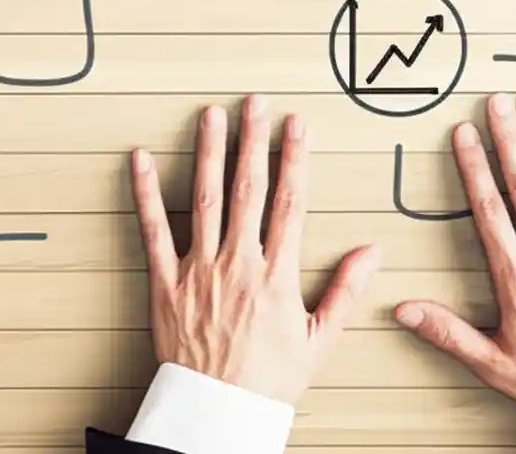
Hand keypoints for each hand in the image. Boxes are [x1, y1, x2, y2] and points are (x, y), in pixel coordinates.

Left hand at [130, 94, 381, 403]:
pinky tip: (143, 160)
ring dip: (209, 152)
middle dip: (254, 141)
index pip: (290, 203)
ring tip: (212, 115)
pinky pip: (153, 231)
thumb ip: (347, 290)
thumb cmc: (268, 381)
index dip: (295, 159)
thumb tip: (372, 251)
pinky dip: (147, 194)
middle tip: (257, 102)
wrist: (218, 412)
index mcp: (277, 277)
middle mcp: (238, 265)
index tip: (298, 126)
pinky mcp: (165, 283)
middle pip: (248, 189)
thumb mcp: (320, 340)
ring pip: (205, 199)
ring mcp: (199, 271)